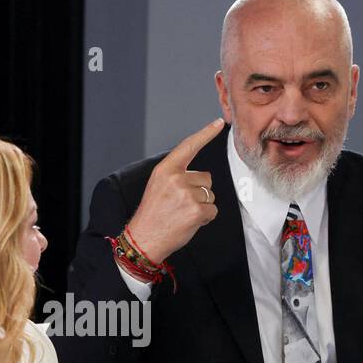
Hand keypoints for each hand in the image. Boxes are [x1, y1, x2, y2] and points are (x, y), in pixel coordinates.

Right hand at [124, 118, 225, 265]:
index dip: (206, 133)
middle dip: (199, 191)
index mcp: (165, 169)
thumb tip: (199, 176)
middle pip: (206, 178)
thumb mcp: (158, 186)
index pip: (189, 146)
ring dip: (202, 205)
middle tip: (180, 205)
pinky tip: (189, 222)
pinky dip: (205, 218)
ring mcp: (187, 194)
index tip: (219, 123)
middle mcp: (176, 178)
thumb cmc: (152, 215)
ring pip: (210, 195)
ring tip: (182, 214)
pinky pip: (212, 210)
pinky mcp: (197, 210)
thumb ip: (176, 175)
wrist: (143, 239)